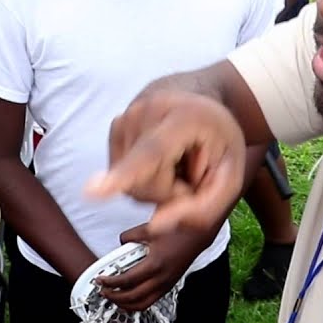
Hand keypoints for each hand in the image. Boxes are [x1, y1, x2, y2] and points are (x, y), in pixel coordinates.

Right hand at [86, 90, 245, 235]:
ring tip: (176, 160)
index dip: (124, 175)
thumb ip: (202, 208)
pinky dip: (143, 177)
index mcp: (184, 119)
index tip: (91, 191)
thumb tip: (155, 226)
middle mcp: (147, 112)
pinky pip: (123, 177)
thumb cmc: (219, 139)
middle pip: (145, 186)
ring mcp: (125, 118)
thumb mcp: (231, 177)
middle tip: (191, 171)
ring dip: (157, 185)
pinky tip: (161, 157)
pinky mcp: (114, 127)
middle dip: (171, 193)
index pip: (152, 153)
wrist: (199, 97)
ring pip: (130, 186)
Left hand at [96, 224, 210, 311]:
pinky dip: (137, 304)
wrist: (198, 235)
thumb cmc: (178, 231)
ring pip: (142, 304)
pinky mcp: (169, 285)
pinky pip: (151, 301)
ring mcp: (166, 284)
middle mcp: (161, 278)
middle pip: (132, 297)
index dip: (110, 282)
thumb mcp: (149, 229)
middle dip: (114, 297)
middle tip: (103, 291)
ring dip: (125, 305)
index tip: (100, 279)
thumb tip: (120, 242)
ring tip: (113, 298)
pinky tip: (129, 299)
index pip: (126, 281)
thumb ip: (130, 236)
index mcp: (154, 265)